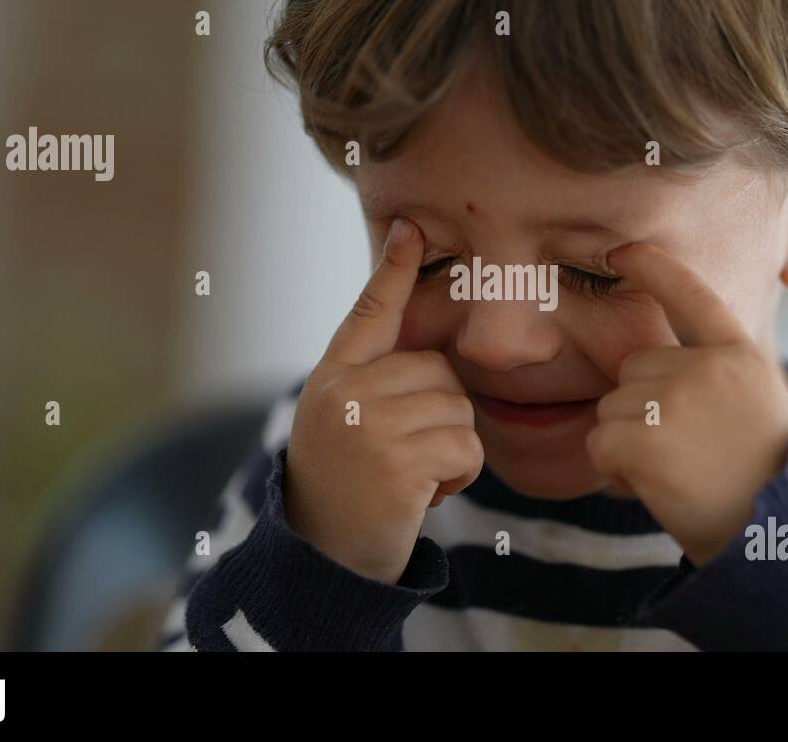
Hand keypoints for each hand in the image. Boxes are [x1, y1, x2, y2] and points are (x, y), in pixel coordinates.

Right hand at [284, 217, 483, 583]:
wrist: (323, 560)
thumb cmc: (344, 490)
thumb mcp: (340, 425)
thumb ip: (373, 384)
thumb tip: (431, 360)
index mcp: (332, 377)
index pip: (369, 313)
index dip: (392, 270)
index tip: (410, 227)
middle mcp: (344, 392)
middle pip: (439, 371)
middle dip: (441, 415)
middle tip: (407, 456)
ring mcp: (367, 425)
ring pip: (458, 409)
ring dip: (451, 450)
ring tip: (412, 478)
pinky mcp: (396, 461)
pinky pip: (465, 446)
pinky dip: (459, 475)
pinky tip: (425, 496)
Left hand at [585, 242, 787, 566]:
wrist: (776, 539)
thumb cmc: (765, 485)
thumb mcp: (759, 409)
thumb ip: (714, 377)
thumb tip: (646, 369)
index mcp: (740, 356)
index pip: (692, 297)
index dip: (654, 269)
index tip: (620, 250)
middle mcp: (706, 366)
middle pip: (632, 369)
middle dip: (641, 410)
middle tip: (684, 453)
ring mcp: (674, 398)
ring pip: (610, 408)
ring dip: (628, 444)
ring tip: (678, 473)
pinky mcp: (644, 436)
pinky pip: (598, 443)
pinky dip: (614, 470)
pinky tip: (655, 487)